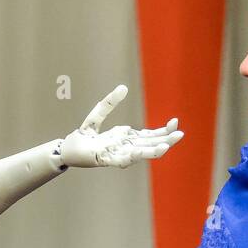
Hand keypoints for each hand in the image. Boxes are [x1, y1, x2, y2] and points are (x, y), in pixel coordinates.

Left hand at [59, 85, 183, 167]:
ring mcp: (116, 154)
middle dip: (165, 141)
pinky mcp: (105, 160)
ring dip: (152, 151)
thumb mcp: (97, 116)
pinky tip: (139, 152)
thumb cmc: (84, 137)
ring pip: (138, 154)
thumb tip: (123, 87)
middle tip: (180, 135)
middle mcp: (125, 147)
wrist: (67, 150)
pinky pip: (120, 159)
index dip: (164, 130)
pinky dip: (131, 156)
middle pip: (149, 145)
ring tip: (164, 147)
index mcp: (127, 138)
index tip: (175, 122)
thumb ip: (108, 103)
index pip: (150, 135)